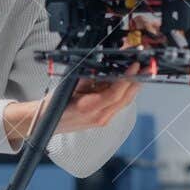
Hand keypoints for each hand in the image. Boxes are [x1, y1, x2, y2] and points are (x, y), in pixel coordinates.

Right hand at [4, 64, 139, 148]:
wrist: (45, 123)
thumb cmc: (54, 104)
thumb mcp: (69, 86)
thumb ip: (89, 78)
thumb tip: (106, 67)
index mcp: (89, 109)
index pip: (115, 94)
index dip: (127, 79)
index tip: (134, 65)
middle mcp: (99, 118)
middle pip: (125, 99)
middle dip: (136, 81)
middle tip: (144, 66)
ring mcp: (102, 121)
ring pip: (124, 102)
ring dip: (133, 87)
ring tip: (140, 71)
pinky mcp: (103, 120)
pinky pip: (118, 105)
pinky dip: (124, 93)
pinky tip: (128, 83)